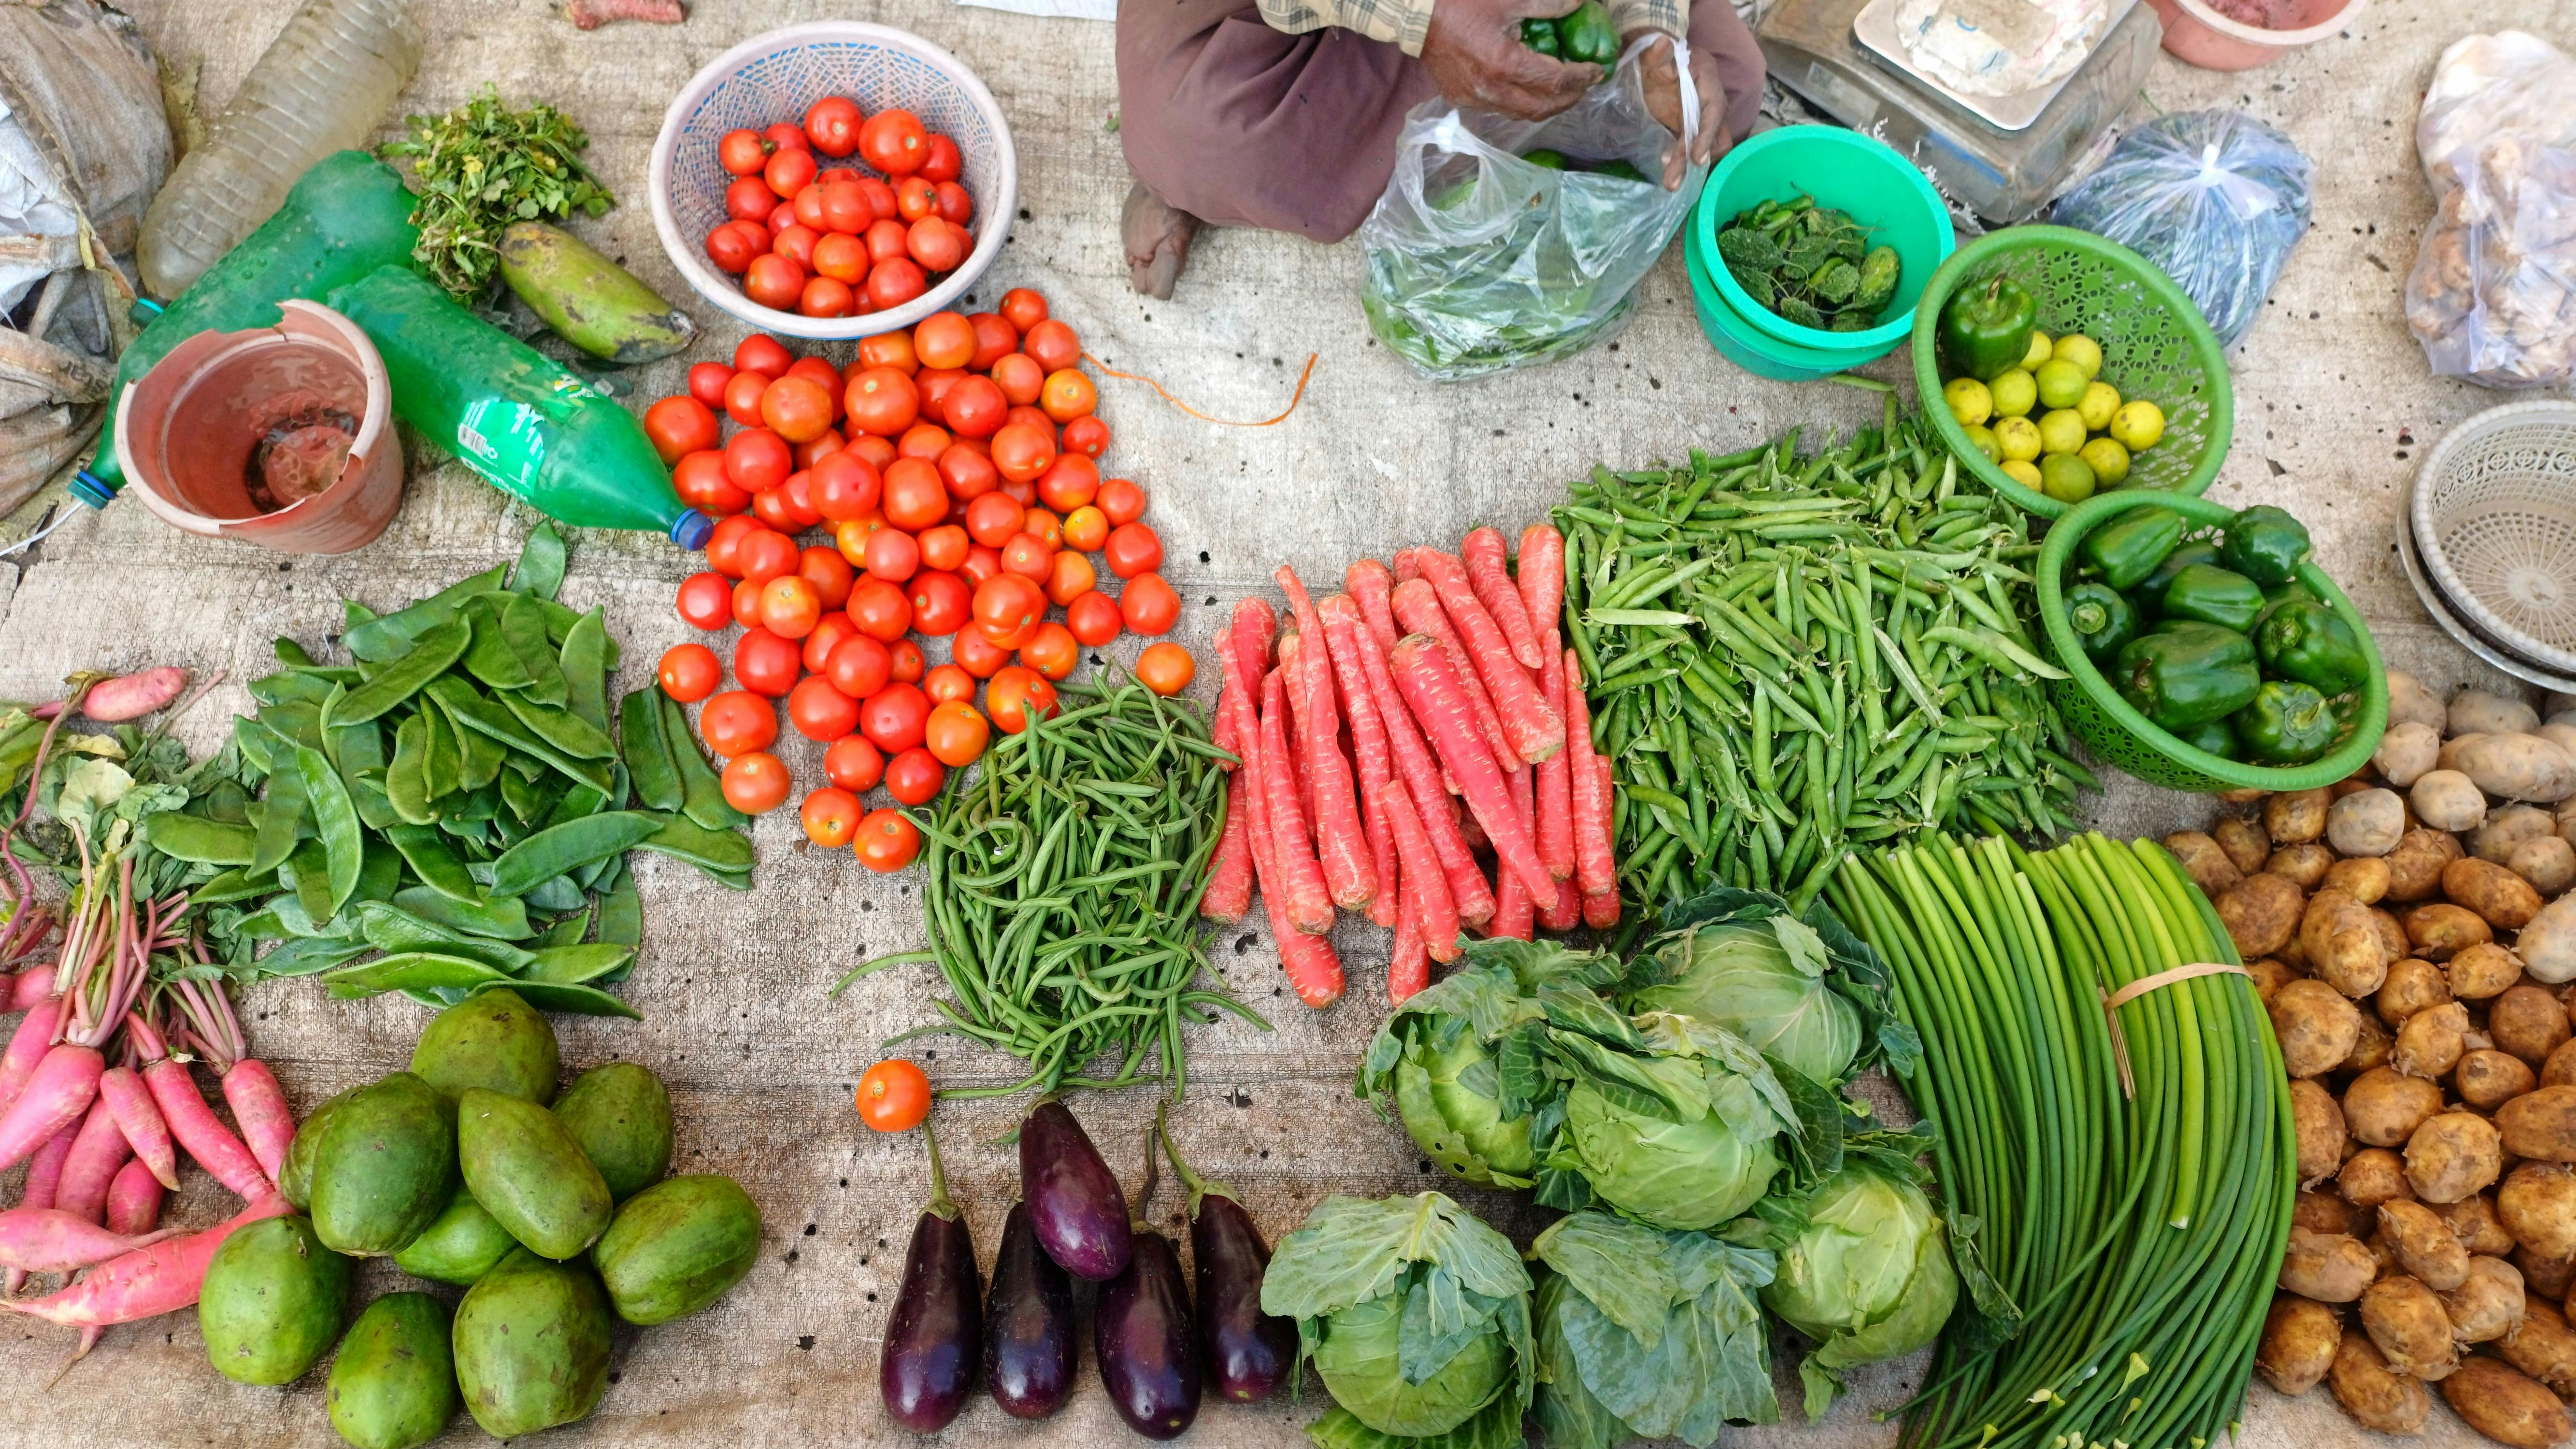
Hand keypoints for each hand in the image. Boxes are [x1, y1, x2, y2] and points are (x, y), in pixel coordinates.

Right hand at [1421, 0, 1600, 122]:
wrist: (1415, 15)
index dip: (1582, 78)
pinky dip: (1519, 102)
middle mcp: (1491, 91)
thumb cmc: (1461, 2)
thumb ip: (1549, 3)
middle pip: (1541, 108)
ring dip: (1544, 105)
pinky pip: (1498, 109)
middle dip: (1568, 100)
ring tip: (1559, 90)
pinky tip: (1525, 88)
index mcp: (1505, 66)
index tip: (1596, 70)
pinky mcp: (1460, 98)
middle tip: (1583, 86)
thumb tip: (1579, 4)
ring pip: (1519, 113)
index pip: (1556, 82)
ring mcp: (1474, 99)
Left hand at [1629, 27, 1729, 189]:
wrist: (1659, 63)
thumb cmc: (1660, 57)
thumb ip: (1657, 53)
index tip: (1697, 158)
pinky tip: (1669, 172)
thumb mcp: (1655, 54)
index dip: (1707, 134)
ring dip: (1690, 166)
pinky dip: (1684, 162)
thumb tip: (1662, 43)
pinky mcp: (1693, 129)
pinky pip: (1695, 149)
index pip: (1713, 111)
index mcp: (1708, 81)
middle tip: (1674, 181)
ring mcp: (1704, 118)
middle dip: (1698, 158)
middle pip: (1717, 135)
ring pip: (1709, 147)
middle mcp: (1712, 103)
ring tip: (1670, 183)